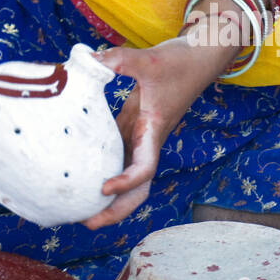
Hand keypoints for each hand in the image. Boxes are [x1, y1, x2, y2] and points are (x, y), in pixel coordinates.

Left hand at [79, 33, 232, 230]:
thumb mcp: (149, 58)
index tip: (104, 188)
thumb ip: (120, 60)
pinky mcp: (134, 124)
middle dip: (115, 210)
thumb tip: (90, 60)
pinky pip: (117, 154)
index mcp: (155, 131)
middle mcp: (148, 140)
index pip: (144, 168)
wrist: (200, 56)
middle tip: (85, 223)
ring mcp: (141, 134)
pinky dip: (103, 168)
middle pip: (137, 189)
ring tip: (79, 208)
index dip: (125, 182)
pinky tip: (81, 173)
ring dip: (109, 196)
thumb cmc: (181, 61)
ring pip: (127, 176)